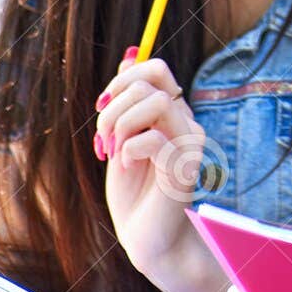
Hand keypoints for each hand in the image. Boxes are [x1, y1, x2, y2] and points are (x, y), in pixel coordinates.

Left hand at [95, 49, 223, 291]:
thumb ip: (127, 101)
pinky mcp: (184, 166)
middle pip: (149, 81)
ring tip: (111, 151)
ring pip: (153, 103)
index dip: (123, 78)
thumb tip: (130, 52)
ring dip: (119, 125)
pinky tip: (124, 167)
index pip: (156, 68)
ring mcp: (189, 142)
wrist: (146, 239)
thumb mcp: (122, 138)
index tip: (101, 106)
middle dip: (112, 105)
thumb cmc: (134, 193)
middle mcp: (185, 121)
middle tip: (102, 137)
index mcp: (172, 112)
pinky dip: (128, 151)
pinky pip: (151, 140)